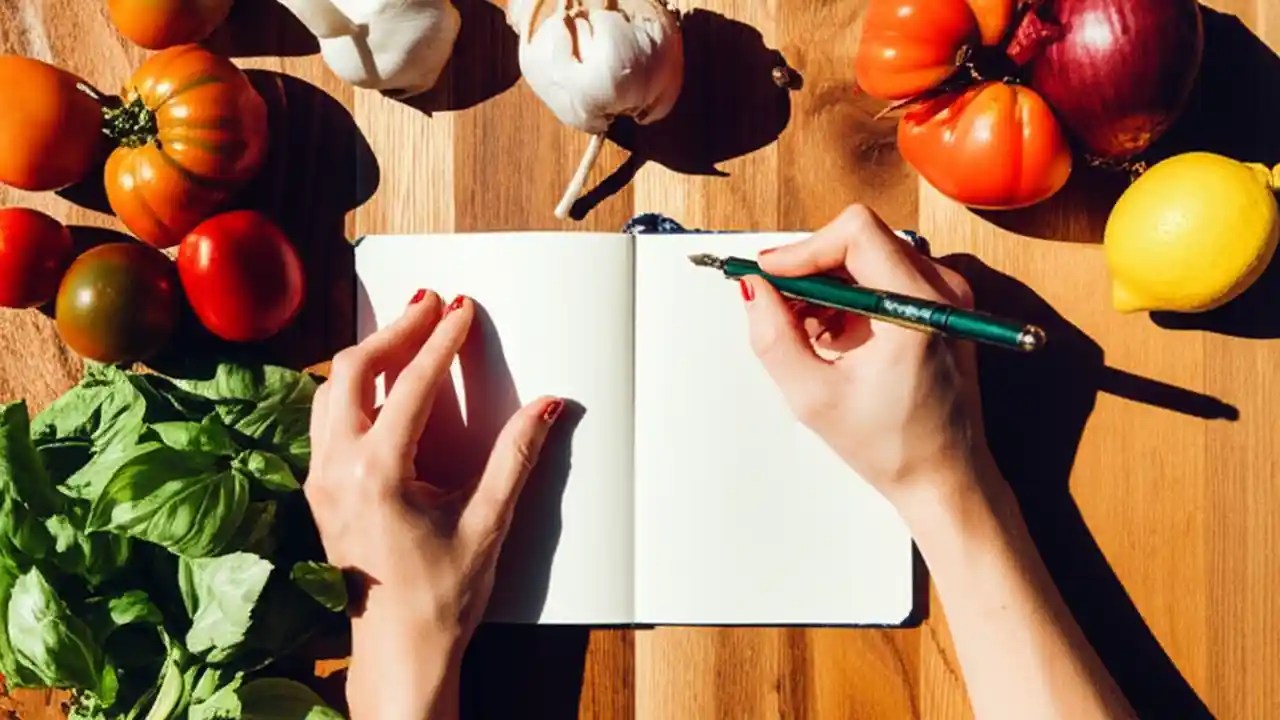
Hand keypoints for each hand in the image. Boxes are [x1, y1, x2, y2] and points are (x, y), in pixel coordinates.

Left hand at [306, 290, 563, 719]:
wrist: (399, 653)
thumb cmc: (440, 600)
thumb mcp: (487, 524)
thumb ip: (515, 458)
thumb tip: (545, 407)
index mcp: (377, 474)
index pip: (411, 385)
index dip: (440, 341)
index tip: (461, 311)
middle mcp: (337, 470)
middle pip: (354, 370)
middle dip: (395, 331)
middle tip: (431, 304)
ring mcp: (321, 480)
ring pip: (331, 390)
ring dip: (370, 354)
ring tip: (407, 330)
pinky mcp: (320, 491)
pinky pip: (325, 417)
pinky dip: (352, 385)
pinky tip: (379, 382)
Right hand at [741, 204, 987, 507]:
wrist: (945, 477)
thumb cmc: (893, 447)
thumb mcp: (814, 398)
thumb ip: (774, 338)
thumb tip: (752, 288)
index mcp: (918, 308)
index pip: (855, 233)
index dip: (803, 249)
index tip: (769, 275)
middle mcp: (941, 290)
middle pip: (859, 240)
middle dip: (810, 271)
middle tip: (778, 309)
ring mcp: (945, 295)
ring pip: (867, 256)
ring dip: (826, 287)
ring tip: (810, 337)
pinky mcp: (939, 305)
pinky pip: (882, 276)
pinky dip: (848, 298)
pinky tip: (835, 340)